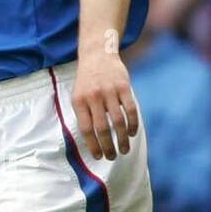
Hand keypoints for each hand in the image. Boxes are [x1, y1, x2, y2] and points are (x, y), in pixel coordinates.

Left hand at [72, 46, 138, 160]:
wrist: (97, 54)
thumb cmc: (87, 81)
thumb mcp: (78, 95)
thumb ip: (84, 115)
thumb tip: (93, 141)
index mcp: (79, 101)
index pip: (86, 129)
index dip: (93, 145)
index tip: (98, 156)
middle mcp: (93, 97)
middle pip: (102, 128)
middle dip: (108, 146)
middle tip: (112, 157)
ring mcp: (109, 91)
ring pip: (118, 121)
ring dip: (122, 139)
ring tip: (124, 150)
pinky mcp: (123, 86)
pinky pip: (130, 109)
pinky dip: (132, 124)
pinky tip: (132, 133)